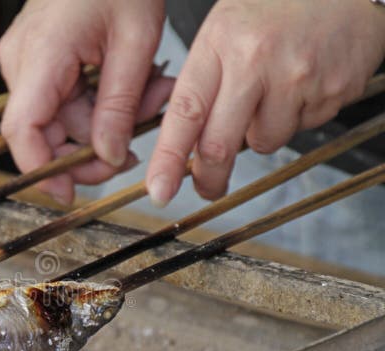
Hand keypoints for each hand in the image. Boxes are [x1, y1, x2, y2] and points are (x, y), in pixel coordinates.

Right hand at [0, 0, 172, 203]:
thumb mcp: (134, 44)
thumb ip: (118, 107)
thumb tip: (107, 157)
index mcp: (41, 55)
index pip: (22, 131)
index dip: (42, 170)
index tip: (68, 194)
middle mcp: (21, 60)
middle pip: (44, 131)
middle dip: (93, 144)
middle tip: (138, 142)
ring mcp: (26, 58)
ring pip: (58, 116)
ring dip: (104, 120)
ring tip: (152, 98)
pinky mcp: (37, 57)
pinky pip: (61, 96)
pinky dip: (95, 101)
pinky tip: (132, 88)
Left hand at [146, 0, 384, 205]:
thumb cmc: (279, 6)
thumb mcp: (226, 27)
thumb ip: (204, 80)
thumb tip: (184, 140)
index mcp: (221, 42)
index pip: (185, 112)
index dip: (168, 157)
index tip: (159, 189)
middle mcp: (257, 61)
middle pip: (220, 145)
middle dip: (209, 178)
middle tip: (207, 188)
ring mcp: (298, 79)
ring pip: (264, 142)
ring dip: (262, 132)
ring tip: (274, 92)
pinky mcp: (333, 92)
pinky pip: (302, 128)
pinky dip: (297, 117)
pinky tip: (303, 84)